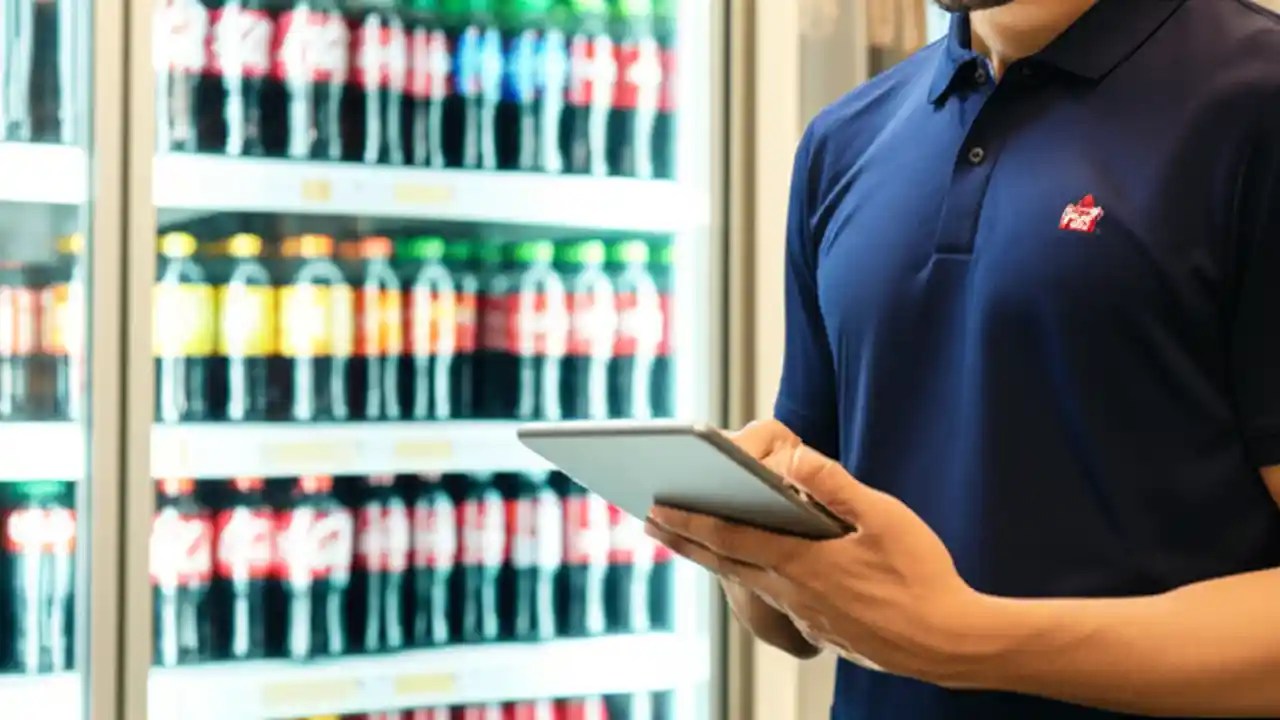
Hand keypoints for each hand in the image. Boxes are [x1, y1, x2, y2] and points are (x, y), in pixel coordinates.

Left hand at [645, 421, 991, 684]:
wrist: (949, 644)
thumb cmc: (922, 577)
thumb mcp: (885, 519)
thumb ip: (836, 485)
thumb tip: (794, 457)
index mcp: (802, 562)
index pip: (731, 537)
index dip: (689, 521)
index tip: (656, 507)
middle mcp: (793, 591)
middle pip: (726, 561)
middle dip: (685, 539)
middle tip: (649, 521)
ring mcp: (806, 614)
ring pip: (747, 580)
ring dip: (714, 558)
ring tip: (690, 541)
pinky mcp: (822, 628)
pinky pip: (774, 597)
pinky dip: (750, 577)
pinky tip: (755, 569)